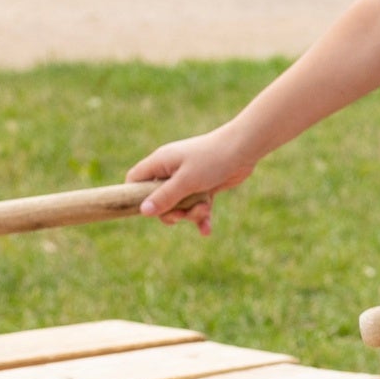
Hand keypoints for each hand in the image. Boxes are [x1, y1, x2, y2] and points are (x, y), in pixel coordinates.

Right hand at [127, 128, 257, 237]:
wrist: (245, 149)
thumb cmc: (212, 159)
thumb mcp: (186, 181)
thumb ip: (165, 197)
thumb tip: (144, 211)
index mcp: (160, 163)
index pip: (135, 180)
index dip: (134, 196)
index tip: (144, 210)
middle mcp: (171, 171)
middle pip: (158, 200)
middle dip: (171, 212)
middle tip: (183, 214)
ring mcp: (188, 179)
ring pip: (179, 206)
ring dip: (190, 214)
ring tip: (204, 211)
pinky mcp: (204, 187)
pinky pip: (196, 206)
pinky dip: (202, 216)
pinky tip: (207, 229)